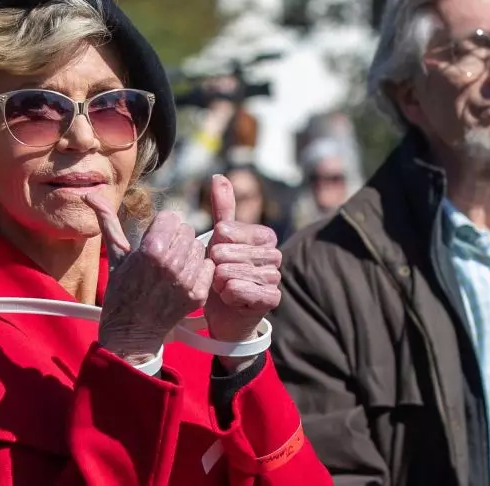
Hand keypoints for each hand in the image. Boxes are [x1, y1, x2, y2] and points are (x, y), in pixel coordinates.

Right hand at [84, 193, 214, 365]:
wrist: (131, 333)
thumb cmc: (121, 292)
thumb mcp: (116, 255)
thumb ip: (108, 220)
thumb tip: (91, 194)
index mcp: (150, 249)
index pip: (172, 217)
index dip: (162, 227)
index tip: (154, 240)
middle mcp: (171, 263)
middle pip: (187, 230)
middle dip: (175, 238)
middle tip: (162, 255)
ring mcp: (187, 280)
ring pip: (198, 246)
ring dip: (187, 254)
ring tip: (172, 268)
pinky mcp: (199, 295)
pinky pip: (208, 267)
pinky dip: (198, 270)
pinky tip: (182, 279)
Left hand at [203, 174, 281, 371]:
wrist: (226, 312)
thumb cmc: (222, 271)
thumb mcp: (219, 238)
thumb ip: (223, 208)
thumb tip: (219, 176)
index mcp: (265, 235)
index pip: (227, 231)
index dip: (214, 245)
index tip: (217, 255)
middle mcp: (275, 254)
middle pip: (227, 253)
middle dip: (215, 265)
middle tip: (218, 274)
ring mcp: (275, 277)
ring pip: (231, 272)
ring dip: (219, 282)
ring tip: (223, 286)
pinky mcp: (272, 299)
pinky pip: (240, 291)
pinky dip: (228, 295)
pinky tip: (230, 298)